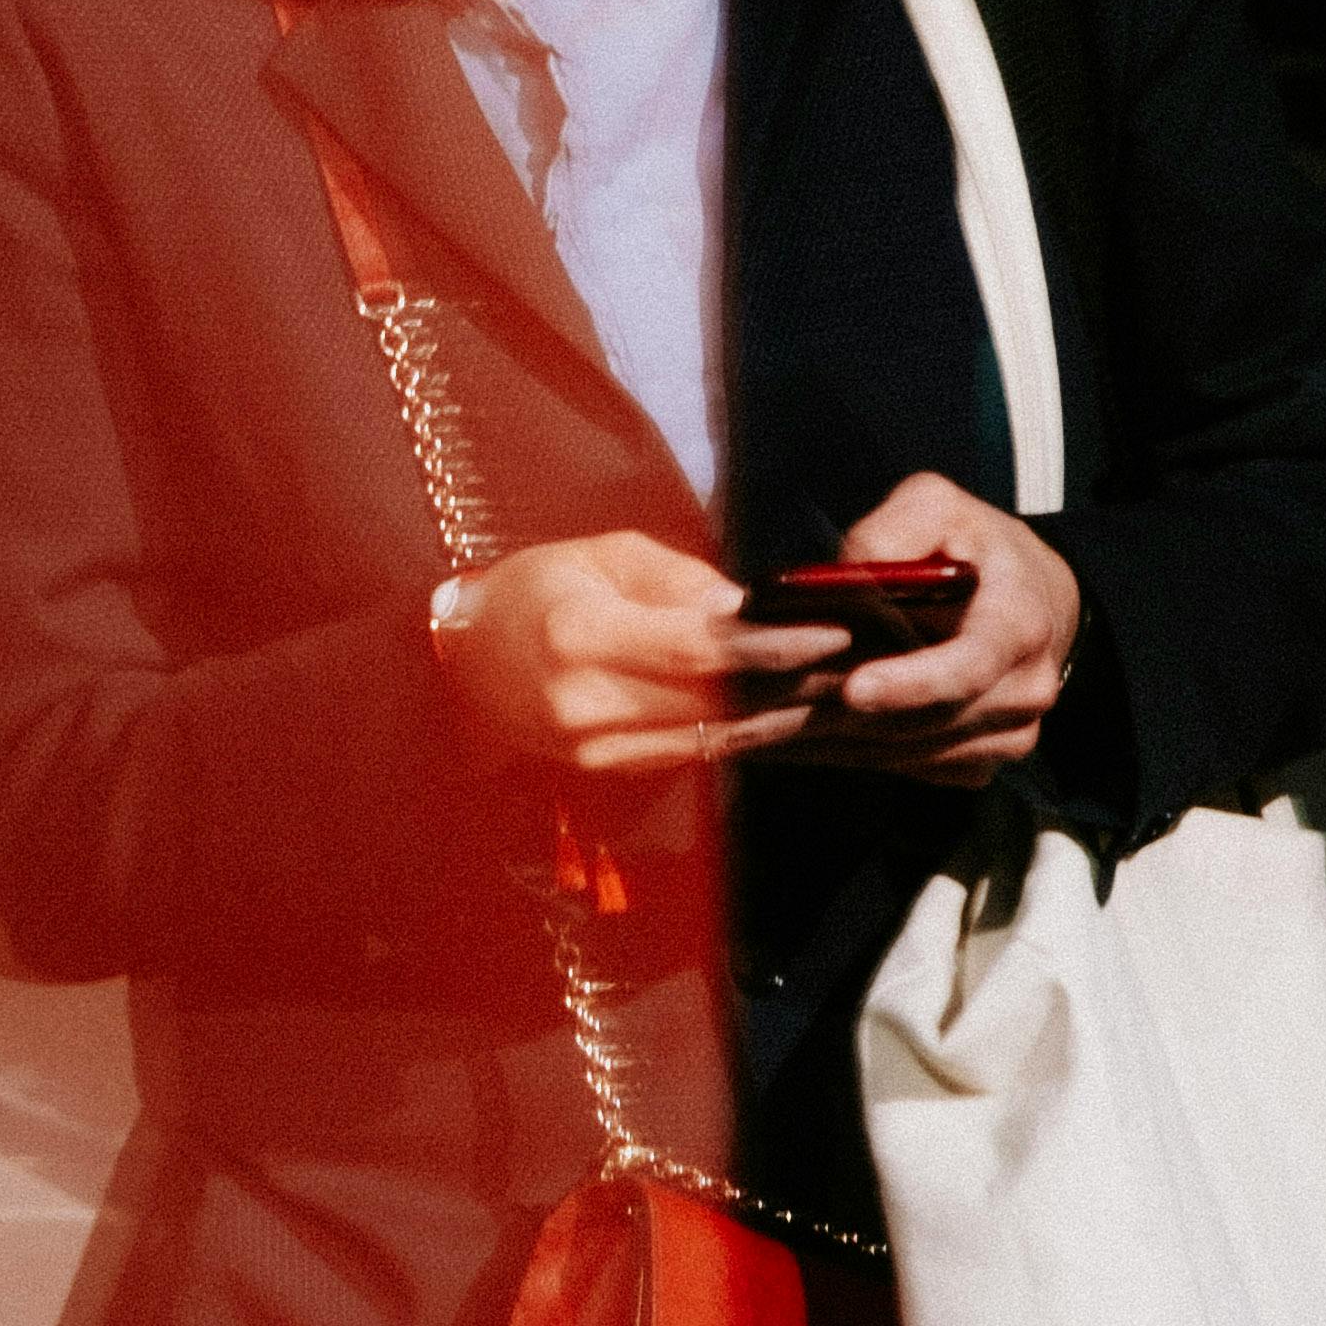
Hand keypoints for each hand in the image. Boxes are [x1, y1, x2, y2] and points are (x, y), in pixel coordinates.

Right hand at [429, 531, 849, 777]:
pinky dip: (743, 734)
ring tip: (838, 691)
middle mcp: (586, 701)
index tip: (830, 633)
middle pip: (711, 698)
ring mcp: (594, 748)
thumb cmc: (538, 589)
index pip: (695, 648)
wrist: (469, 660)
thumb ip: (679, 582)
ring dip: (778, 715)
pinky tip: (785, 715)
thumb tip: (747, 610)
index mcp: (580, 633)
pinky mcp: (606, 770)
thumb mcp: (603, 555)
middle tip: (857, 663)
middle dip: (790, 682)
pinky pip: (691, 753)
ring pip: (710, 735)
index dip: (769, 645)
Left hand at [788, 472, 1082, 783]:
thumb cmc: (973, 546)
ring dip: (837, 740)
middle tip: (766, 712)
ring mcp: (1007, 736)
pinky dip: (850, 752)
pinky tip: (799, 733)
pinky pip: (905, 766)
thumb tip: (846, 570)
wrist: (1032, 599)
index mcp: (1019, 625)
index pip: (967, 668)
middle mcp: (1024, 691)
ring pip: (905, 752)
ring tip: (764, 724)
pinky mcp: (979, 762)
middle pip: (924, 721)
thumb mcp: (938, 507)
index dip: (910, 684)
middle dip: (845, 715)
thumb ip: (896, 527)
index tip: (852, 690)